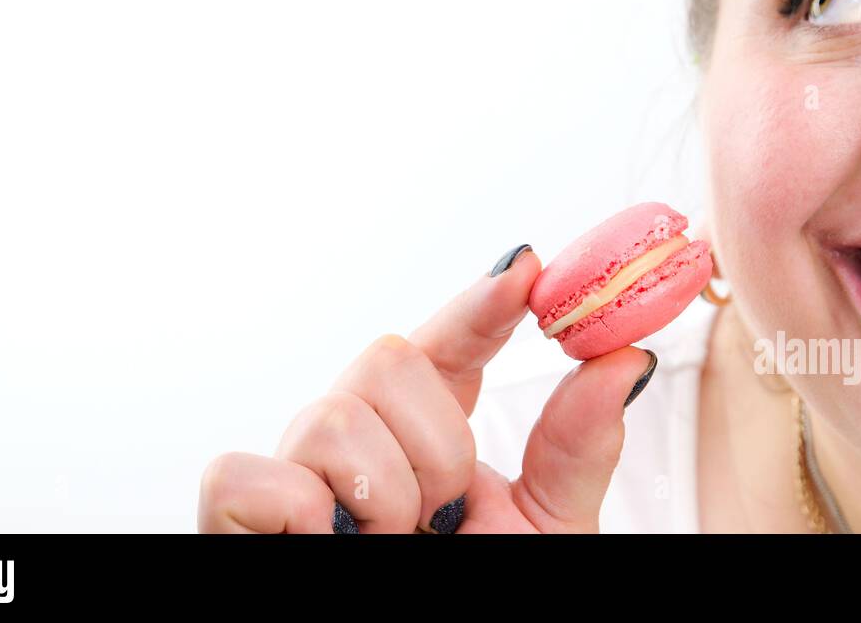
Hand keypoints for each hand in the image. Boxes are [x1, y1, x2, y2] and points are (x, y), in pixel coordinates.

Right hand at [197, 244, 656, 531]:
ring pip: (328, 415)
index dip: (482, 304)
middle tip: (446, 514)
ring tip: (393, 548)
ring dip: (383, 493)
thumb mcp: (545, 531)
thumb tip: (627, 358)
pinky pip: (247, 475)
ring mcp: (295, 477)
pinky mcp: (234, 519)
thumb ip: (578, 448)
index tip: (527, 271)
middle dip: (436, 440)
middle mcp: (358, 443)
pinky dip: (299, 514)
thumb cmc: (479, 601)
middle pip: (384, 358)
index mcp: (428, 436)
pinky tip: (325, 546)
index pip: (447, 343)